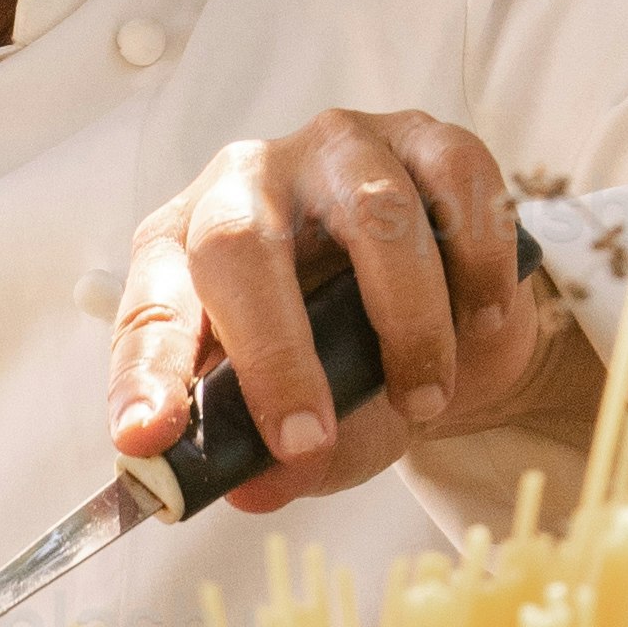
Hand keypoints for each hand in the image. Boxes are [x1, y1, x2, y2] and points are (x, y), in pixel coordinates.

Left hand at [107, 109, 594, 513]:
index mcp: (184, 251)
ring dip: (407, 325)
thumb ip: (283, 463)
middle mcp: (247, 183)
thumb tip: (258, 488)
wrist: (449, 314)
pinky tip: (481, 321)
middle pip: (239, 243)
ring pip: (372, 216)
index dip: (146, 375)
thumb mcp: (309, 428)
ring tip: (425, 399)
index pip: (150, 309)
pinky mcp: (424, 138)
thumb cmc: (348, 363)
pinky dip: (478, 265)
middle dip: (274, 354)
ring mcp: (336, 149)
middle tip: (308, 442)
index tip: (146, 438)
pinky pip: (457, 185)